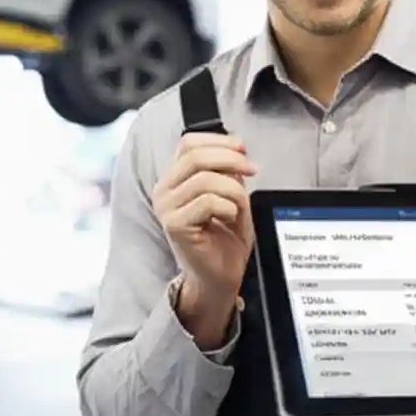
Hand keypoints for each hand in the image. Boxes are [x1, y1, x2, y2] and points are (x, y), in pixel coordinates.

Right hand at [153, 133, 257, 346]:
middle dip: (230, 158)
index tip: (243, 148)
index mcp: (174, 179)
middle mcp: (163, 190)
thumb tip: (236, 148)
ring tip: (239, 205)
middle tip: (252, 170)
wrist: (219, 276)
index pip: (188, 142)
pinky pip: (207, 202)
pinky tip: (229, 218)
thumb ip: (226, 171)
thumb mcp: (229, 194)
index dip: (218, 140)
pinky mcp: (175, 225)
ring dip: (233, 189)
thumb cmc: (224, 237)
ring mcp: (166, 208)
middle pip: (195, 156)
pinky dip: (228, 206)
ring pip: (204, 179)